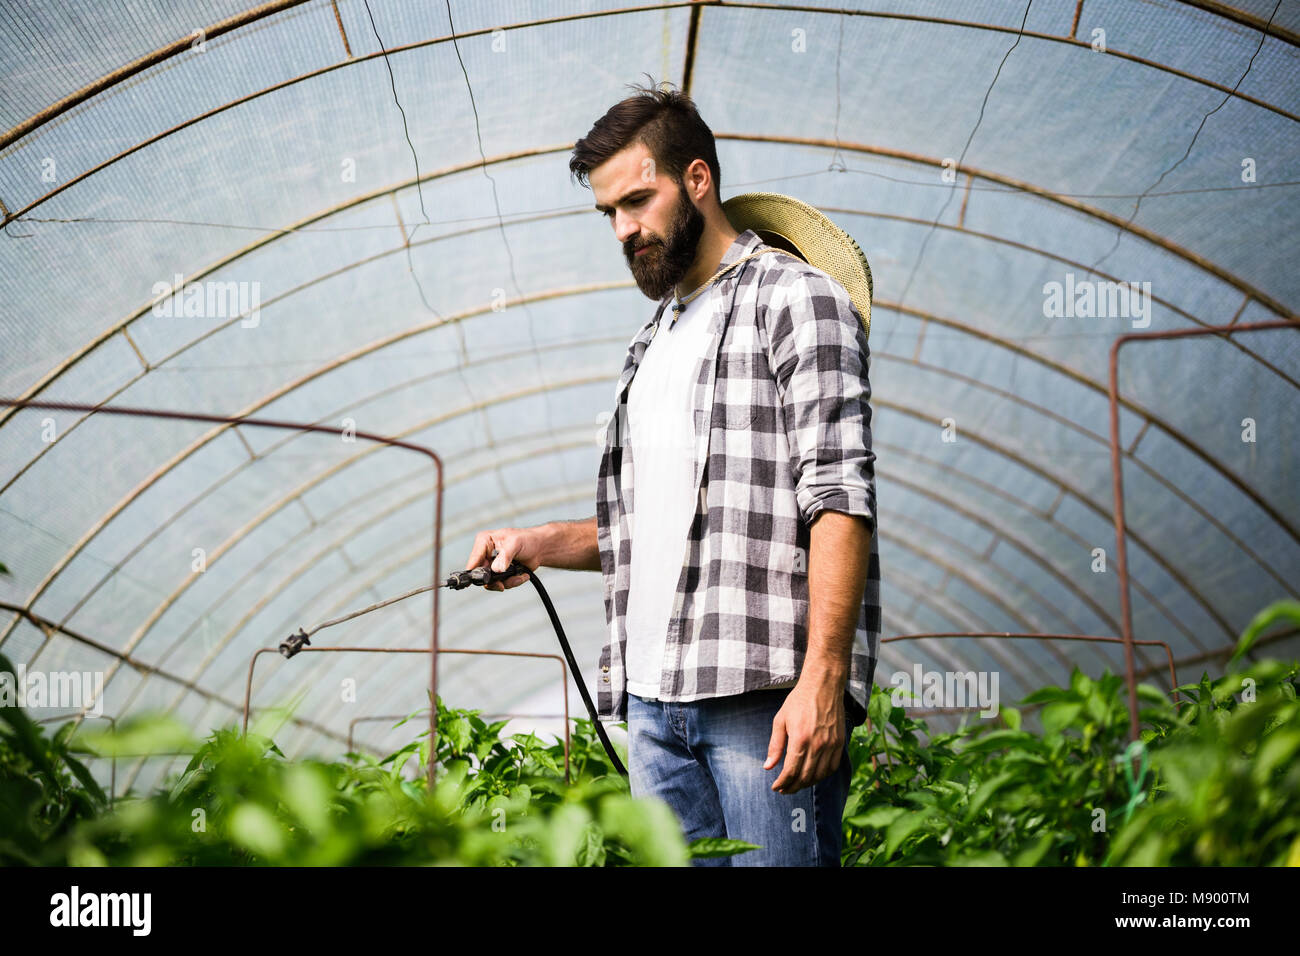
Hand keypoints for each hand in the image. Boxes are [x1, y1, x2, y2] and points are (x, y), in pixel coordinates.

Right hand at [463, 526, 543, 591]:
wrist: (540, 548)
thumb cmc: (528, 540)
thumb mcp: (515, 544)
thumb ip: (505, 556)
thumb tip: (496, 569)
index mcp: (484, 541)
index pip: (474, 560)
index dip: (475, 572)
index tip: (483, 580)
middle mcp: (486, 553)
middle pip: (481, 575)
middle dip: (495, 580)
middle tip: (504, 583)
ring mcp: (492, 565)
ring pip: (491, 582)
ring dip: (507, 582)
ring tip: (519, 575)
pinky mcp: (500, 573)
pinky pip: (501, 584)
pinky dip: (513, 582)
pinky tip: (522, 575)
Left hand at [764, 677, 845, 793]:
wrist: (823, 685)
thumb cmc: (799, 701)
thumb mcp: (780, 720)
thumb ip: (775, 745)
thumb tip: (768, 767)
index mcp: (800, 739)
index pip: (791, 771)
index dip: (782, 783)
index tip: (776, 787)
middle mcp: (817, 745)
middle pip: (805, 777)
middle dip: (793, 787)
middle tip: (784, 789)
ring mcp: (831, 745)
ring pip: (819, 775)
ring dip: (807, 784)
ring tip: (797, 784)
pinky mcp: (840, 742)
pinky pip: (832, 767)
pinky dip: (822, 776)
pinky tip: (814, 776)